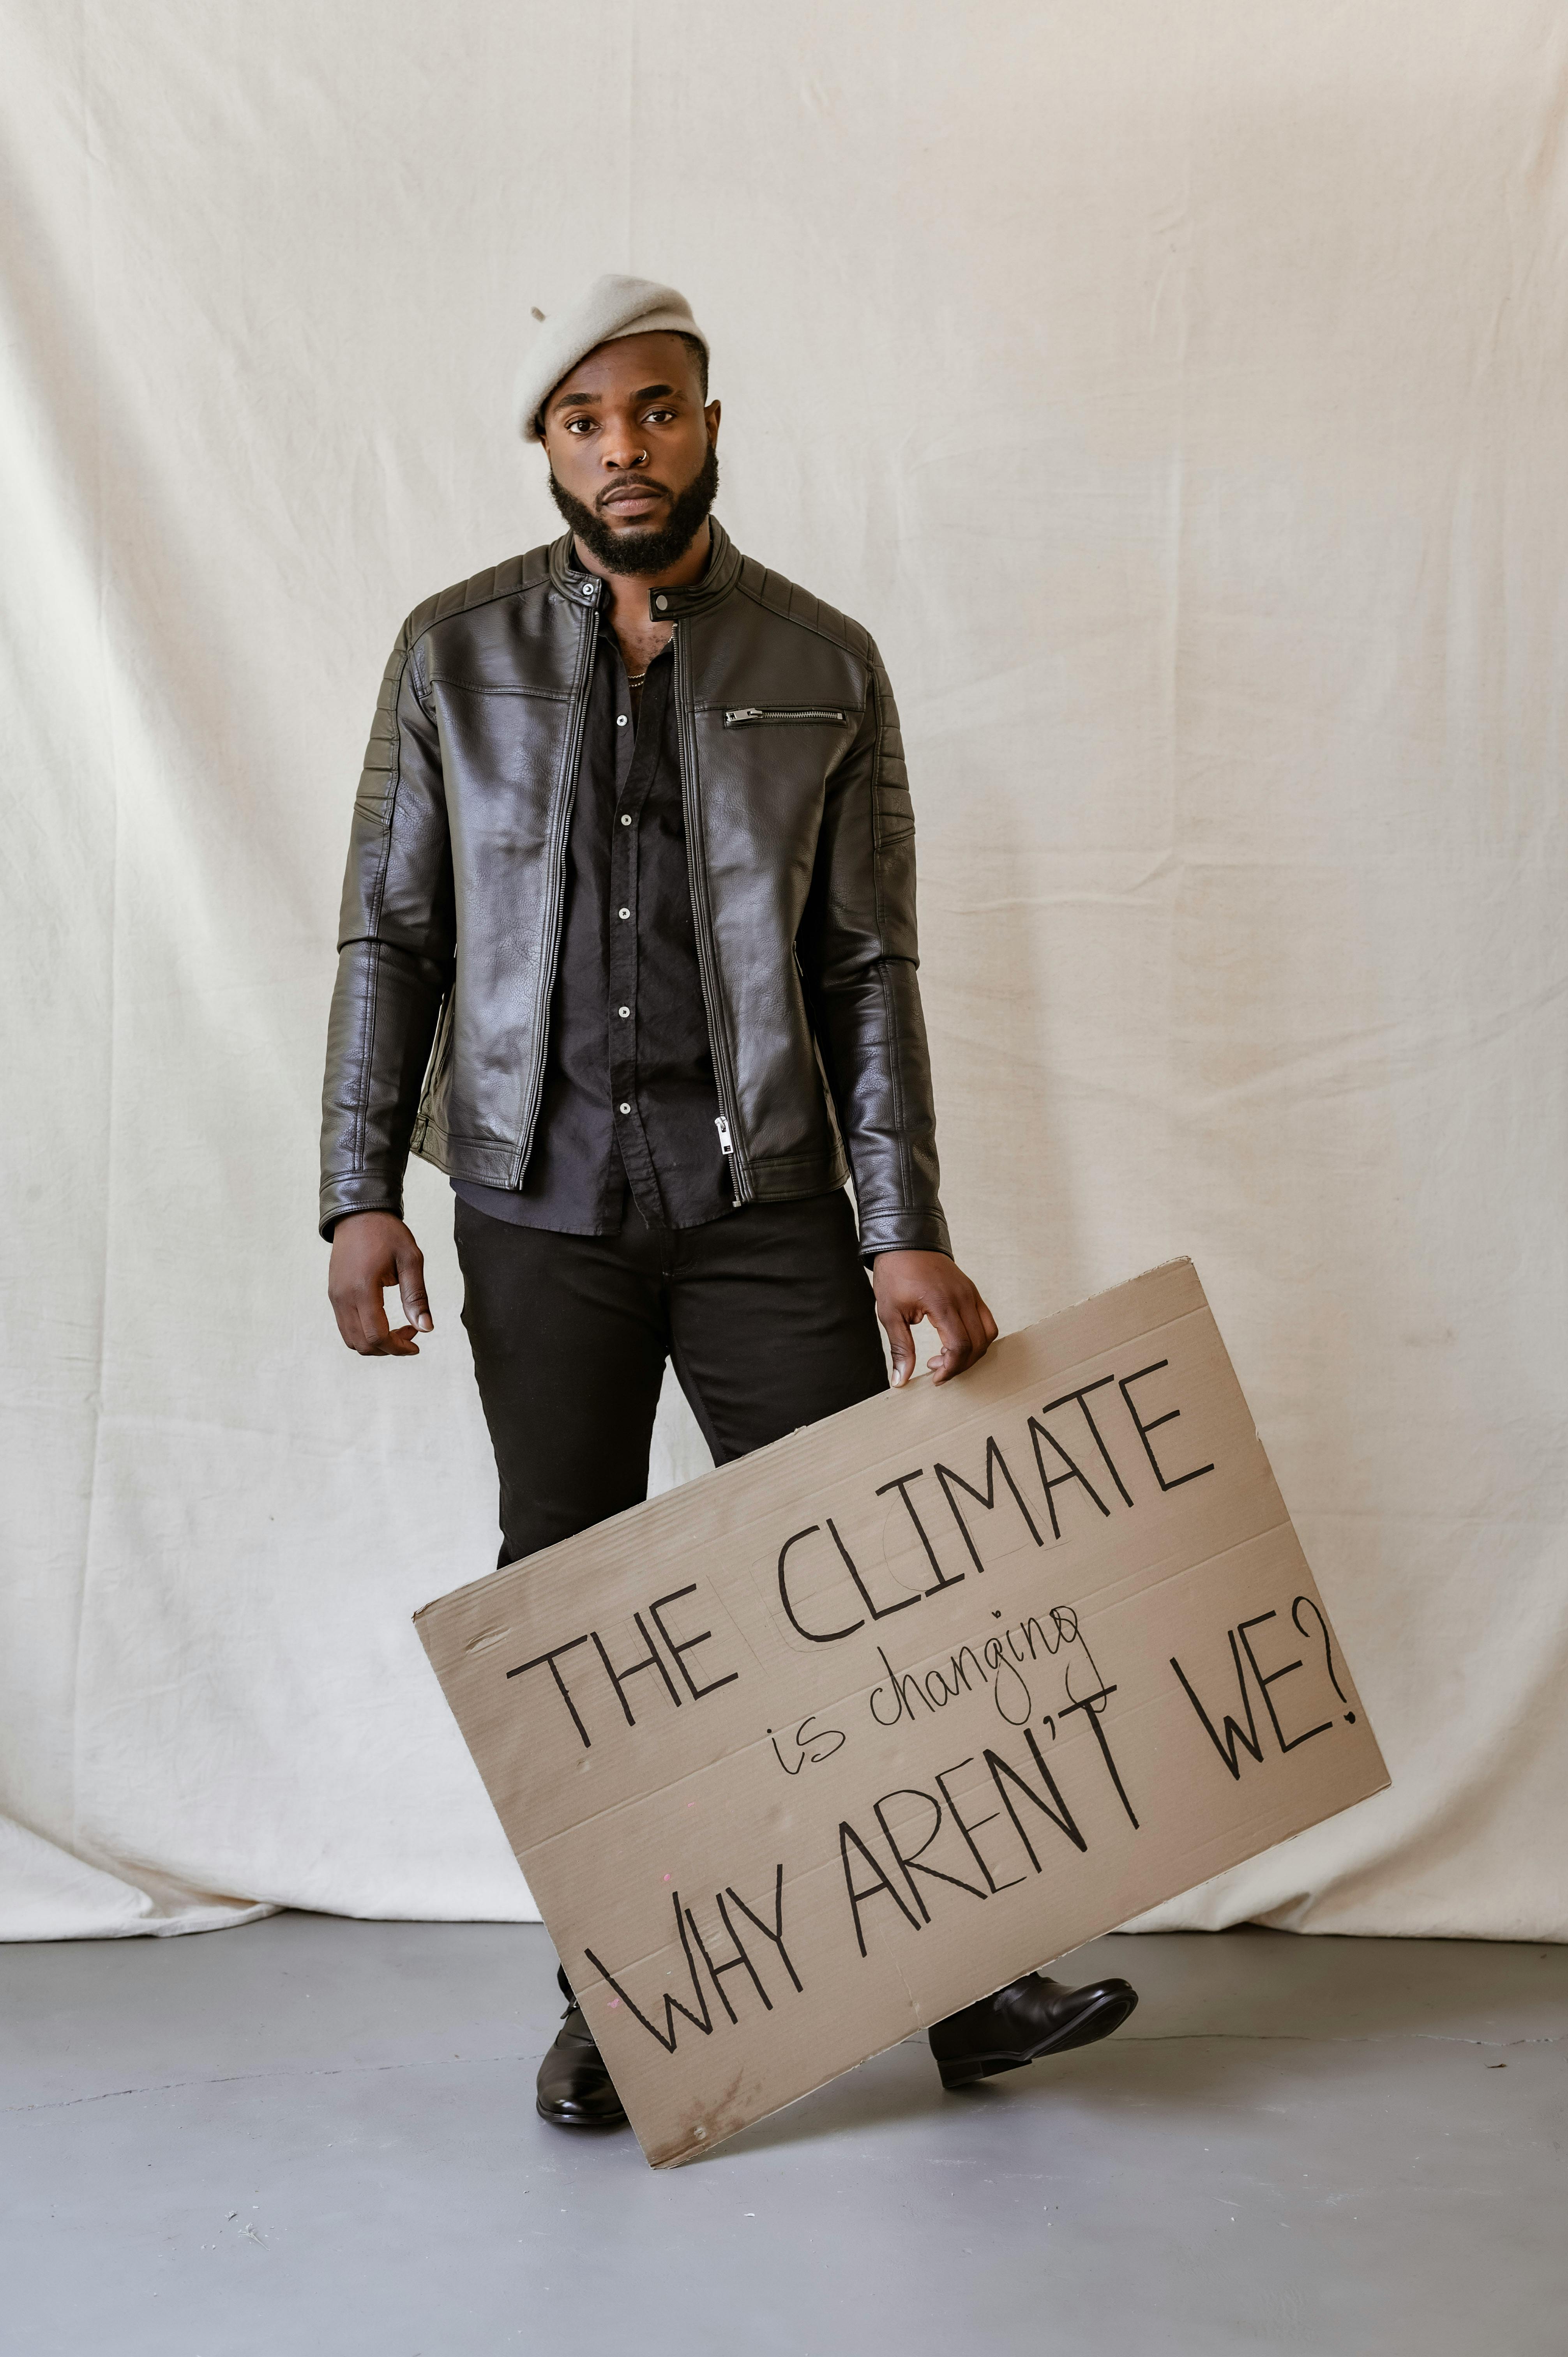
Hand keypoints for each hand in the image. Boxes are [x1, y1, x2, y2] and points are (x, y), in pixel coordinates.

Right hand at [327, 1212, 432, 1356]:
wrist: (358, 1214)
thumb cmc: (387, 1233)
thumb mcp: (411, 1259)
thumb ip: (417, 1296)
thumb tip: (427, 1328)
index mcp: (362, 1289)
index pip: (377, 1336)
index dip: (398, 1347)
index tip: (417, 1344)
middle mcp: (343, 1297)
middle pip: (362, 1344)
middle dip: (389, 1348)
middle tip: (411, 1332)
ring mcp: (335, 1297)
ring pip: (351, 1340)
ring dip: (376, 1343)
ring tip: (398, 1328)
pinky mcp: (333, 1295)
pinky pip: (345, 1327)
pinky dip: (364, 1333)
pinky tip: (382, 1320)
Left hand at [873, 1251, 997, 1387]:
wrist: (904, 1241)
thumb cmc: (895, 1274)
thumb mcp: (889, 1313)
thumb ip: (900, 1347)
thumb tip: (901, 1380)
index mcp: (942, 1304)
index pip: (960, 1346)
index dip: (951, 1368)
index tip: (935, 1377)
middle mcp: (963, 1298)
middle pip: (978, 1344)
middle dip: (961, 1364)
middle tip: (937, 1368)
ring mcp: (971, 1293)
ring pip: (988, 1333)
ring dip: (973, 1352)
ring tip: (946, 1355)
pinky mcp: (971, 1291)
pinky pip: (986, 1319)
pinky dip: (977, 1336)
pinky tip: (954, 1339)